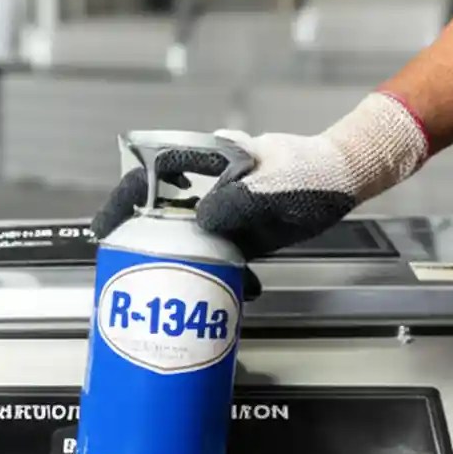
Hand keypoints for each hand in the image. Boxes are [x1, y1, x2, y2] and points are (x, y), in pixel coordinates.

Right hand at [92, 92, 429, 261]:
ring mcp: (224, 211)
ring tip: (197, 291)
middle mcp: (209, 187)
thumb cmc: (312, 170)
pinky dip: (227, 278)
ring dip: (193, 269)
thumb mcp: (275, 185)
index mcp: (208, 162)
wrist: (347, 178)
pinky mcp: (241, 234)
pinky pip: (221, 259)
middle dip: (152, 247)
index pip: (152, 175)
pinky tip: (243, 291)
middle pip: (163, 215)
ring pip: (192, 242)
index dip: (122, 201)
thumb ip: (238, 202)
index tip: (105, 229)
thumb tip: (203, 222)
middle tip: (142, 276)